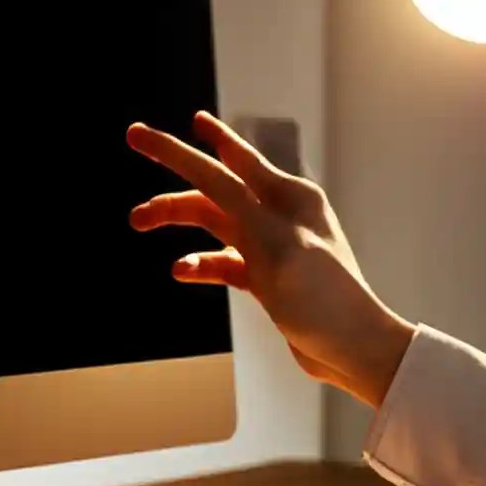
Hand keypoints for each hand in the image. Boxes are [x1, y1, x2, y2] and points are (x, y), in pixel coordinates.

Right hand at [127, 112, 413, 407]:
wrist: (354, 350)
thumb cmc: (327, 298)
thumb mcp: (278, 247)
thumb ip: (241, 207)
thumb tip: (212, 169)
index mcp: (289, 197)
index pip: (226, 162)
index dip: (186, 147)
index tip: (147, 135)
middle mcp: (279, 214)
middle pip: (212, 192)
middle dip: (171, 193)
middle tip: (132, 197)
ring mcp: (270, 246)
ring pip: (212, 223)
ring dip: (177, 222)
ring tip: (140, 223)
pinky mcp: (265, 276)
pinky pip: (221, 260)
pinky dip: (199, 262)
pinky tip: (181, 269)